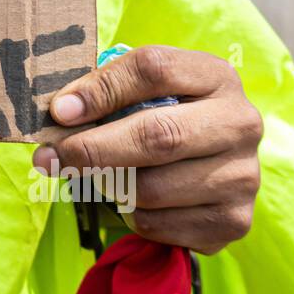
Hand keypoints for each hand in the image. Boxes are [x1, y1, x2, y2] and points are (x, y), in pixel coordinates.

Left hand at [33, 45, 262, 254]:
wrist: (212, 166)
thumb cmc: (163, 118)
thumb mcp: (143, 92)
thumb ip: (105, 94)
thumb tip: (61, 115)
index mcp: (216, 76)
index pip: (153, 70)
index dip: (100, 89)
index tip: (60, 111)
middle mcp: (240, 123)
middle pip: (157, 135)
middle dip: (92, 148)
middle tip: (49, 156)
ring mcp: (243, 175)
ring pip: (151, 189)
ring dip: (108, 186)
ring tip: (98, 177)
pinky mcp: (234, 221)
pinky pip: (157, 224)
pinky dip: (129, 216)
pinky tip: (133, 200)